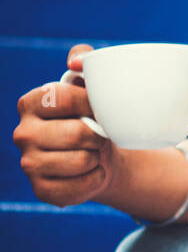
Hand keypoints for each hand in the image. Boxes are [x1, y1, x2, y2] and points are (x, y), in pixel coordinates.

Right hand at [12, 44, 118, 205]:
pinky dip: (95, 179)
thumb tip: (76, 62)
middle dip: (99, 135)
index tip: (100, 108)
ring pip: (80, 161)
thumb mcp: (91, 85)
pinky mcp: (41, 189)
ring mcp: (29, 163)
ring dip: (98, 158)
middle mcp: (23, 133)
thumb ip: (85, 62)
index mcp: (31, 103)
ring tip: (94, 153)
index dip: (90, 103)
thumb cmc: (94, 116)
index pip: (62, 98)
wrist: (101, 155)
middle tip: (100, 136)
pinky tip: (92, 172)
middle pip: (76, 134)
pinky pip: (80, 187)